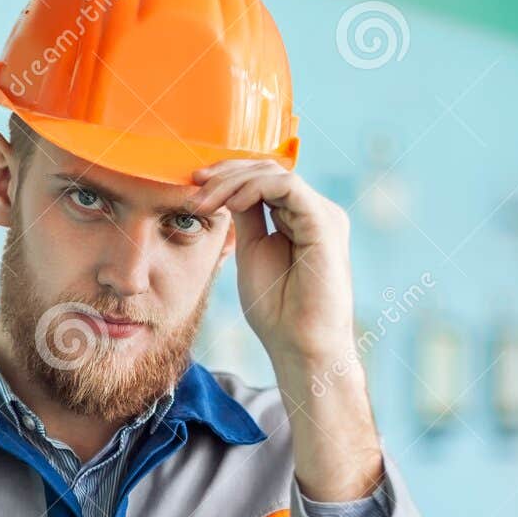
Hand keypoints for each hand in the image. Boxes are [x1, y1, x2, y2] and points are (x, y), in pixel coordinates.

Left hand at [191, 159, 381, 501]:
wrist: (301, 347)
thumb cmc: (278, 312)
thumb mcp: (252, 255)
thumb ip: (247, 222)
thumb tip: (227, 193)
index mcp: (300, 219)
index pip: (264, 179)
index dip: (229, 176)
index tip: (194, 186)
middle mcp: (315, 212)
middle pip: (268, 169)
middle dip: (226, 173)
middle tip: (194, 185)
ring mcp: (322, 215)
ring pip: (275, 172)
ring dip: (232, 181)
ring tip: (204, 200)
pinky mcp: (324, 222)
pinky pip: (286, 186)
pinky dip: (253, 188)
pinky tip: (230, 203)